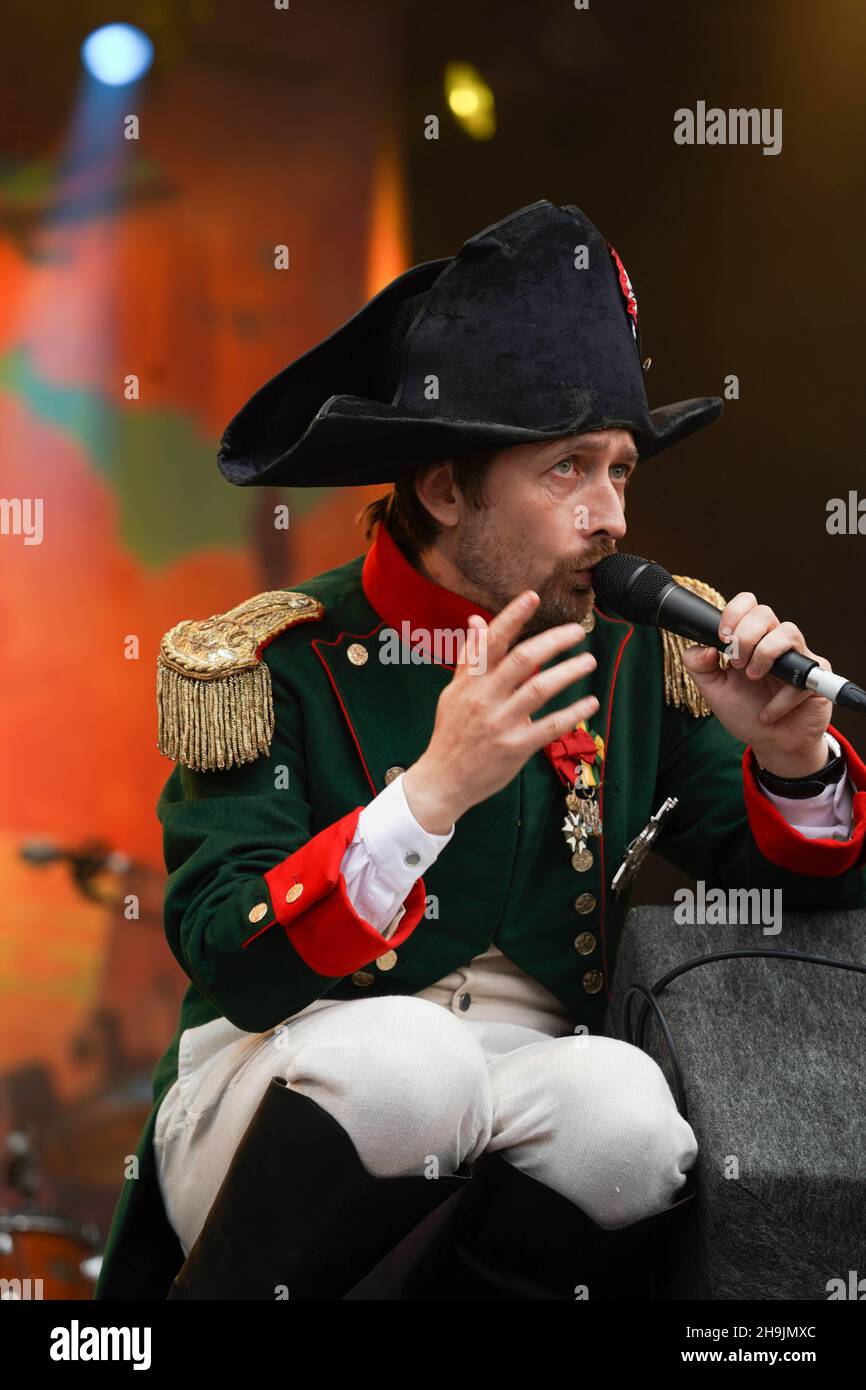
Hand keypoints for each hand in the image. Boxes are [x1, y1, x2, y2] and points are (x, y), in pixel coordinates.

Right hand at [402, 590, 597, 832]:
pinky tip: (590, 702)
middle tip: (577, 631)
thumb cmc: (451, 732)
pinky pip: (550, 726)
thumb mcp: (453, 692)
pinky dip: (573, 713)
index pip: (492, 641)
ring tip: (589, 661)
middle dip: (553, 641)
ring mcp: (501, 723)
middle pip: (524, 659)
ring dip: (569, 672)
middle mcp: (485, 698)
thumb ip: (470, 657)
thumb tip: (475, 621)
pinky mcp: (515, 747)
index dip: (513, 617)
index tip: (533, 597)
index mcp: (470, 681)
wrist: (442, 779)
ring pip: (540, 689)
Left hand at [681, 592, 832, 777]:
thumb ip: (699, 667)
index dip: (734, 612)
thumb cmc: (746, 713)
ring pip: (788, 632)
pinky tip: (768, 713)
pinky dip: (780, 698)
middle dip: (745, 637)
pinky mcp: (815, 678)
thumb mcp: (714, 691)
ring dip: (764, 655)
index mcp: (750, 640)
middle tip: (737, 665)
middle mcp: (774, 643)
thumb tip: (702, 647)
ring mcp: (798, 658)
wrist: (772, 745)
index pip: (747, 604)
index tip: (722, 637)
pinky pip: (803, 674)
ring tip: (753, 679)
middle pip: (765, 613)